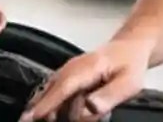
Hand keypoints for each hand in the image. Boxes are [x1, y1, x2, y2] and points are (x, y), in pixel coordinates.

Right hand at [20, 38, 152, 121]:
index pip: (64, 88)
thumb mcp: (128, 83)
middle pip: (51, 91)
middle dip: (44, 109)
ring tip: (47, 117)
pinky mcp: (68, 76)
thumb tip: (91, 106)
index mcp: (88, 68)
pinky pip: (54, 91)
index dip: (48, 104)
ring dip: (50, 107)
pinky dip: (50, 102)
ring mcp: (69, 71)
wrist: (129, 48)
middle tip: (35, 120)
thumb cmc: (130, 64)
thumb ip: (108, 96)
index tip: (33, 117)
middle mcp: (73, 68)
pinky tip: (51, 114)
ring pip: (51, 92)